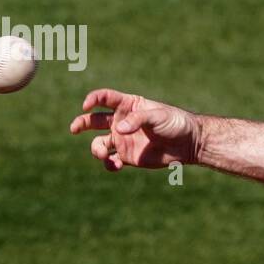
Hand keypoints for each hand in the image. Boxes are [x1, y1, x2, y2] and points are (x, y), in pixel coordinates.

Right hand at [70, 88, 202, 171]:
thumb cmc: (175, 123)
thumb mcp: (158, 116)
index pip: (105, 98)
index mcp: (128, 105)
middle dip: (81, 123)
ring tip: (103, 154)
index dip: (93, 99)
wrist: (189, 143)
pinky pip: (110, 161)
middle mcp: (121, 122)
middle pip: (94, 121)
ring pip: (99, 143)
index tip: (86, 105)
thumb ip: (138, 120)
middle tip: (74, 128)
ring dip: (96, 149)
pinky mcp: (127, 157)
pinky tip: (114, 165)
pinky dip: (108, 164)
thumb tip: (117, 130)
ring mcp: (122, 140)